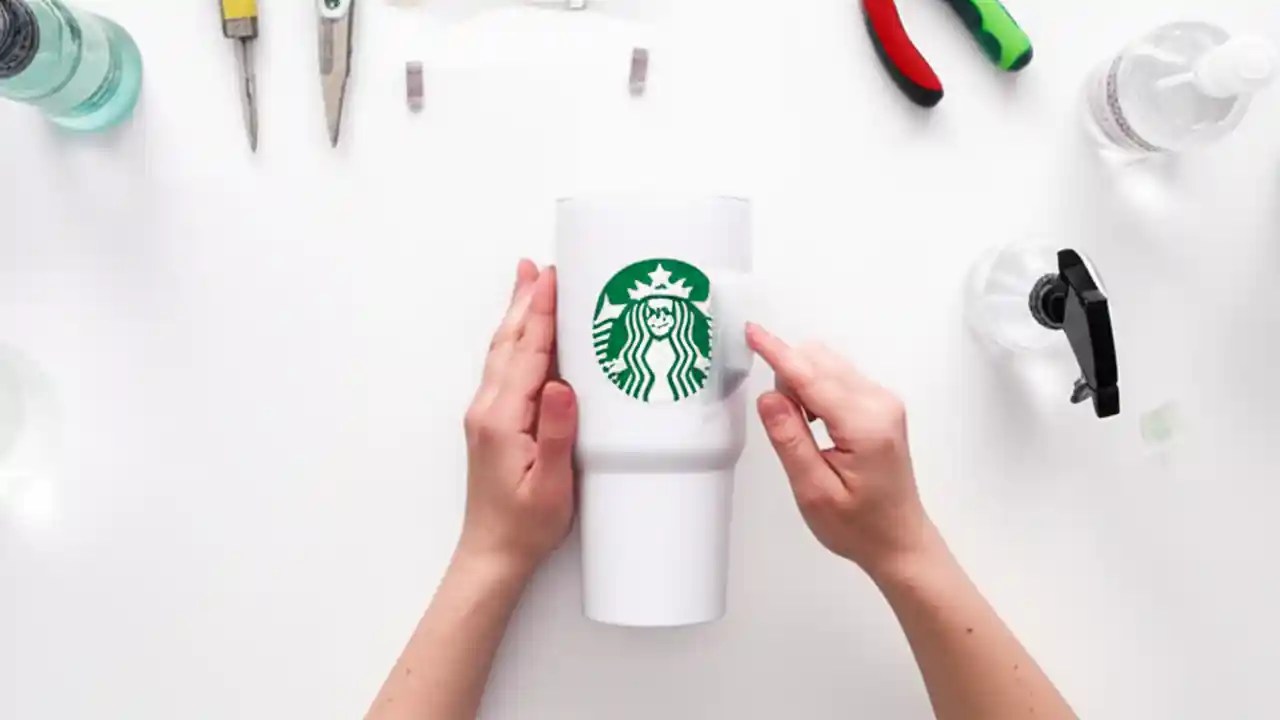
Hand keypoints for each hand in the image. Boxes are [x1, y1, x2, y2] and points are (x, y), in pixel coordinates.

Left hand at [458, 260, 577, 576]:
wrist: (492, 555)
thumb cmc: (524, 526)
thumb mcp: (551, 485)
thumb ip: (557, 433)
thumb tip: (562, 385)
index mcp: (503, 419)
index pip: (527, 353)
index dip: (541, 312)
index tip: (552, 277)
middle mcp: (488, 409)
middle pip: (510, 342)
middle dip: (526, 301)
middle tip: (539, 264)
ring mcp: (486, 414)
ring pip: (504, 351)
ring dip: (517, 314)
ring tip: (527, 280)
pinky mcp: (492, 422)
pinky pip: (505, 368)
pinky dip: (516, 339)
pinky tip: (524, 333)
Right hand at [746, 323, 936, 579]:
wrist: (900, 541)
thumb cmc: (858, 527)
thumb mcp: (814, 492)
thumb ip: (790, 440)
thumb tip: (768, 396)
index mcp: (865, 425)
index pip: (811, 377)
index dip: (777, 353)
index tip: (751, 331)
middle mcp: (879, 402)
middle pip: (819, 360)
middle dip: (788, 378)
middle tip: (785, 429)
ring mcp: (883, 400)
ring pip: (827, 364)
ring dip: (801, 383)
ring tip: (802, 431)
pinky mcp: (880, 404)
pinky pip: (837, 376)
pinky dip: (814, 389)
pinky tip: (815, 424)